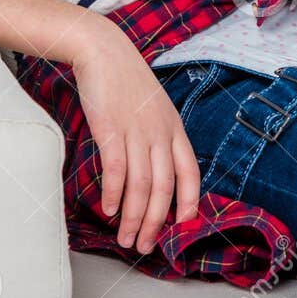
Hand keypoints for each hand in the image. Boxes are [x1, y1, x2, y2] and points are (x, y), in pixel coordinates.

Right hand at [66, 15, 201, 251]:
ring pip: (142, 186)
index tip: (183, 225)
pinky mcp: (112, 129)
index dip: (190, 201)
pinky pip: (118, 170)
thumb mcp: (154, 109)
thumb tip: (154, 170)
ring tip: (126, 238)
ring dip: (135, 218)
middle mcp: (161, 133)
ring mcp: (137, 131)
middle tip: (146, 246)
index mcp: (175, 129)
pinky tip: (110, 211)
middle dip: (157, 223)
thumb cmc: (127, 83)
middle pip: (165, 188)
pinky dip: (115, 194)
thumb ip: (158, 137)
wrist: (104, 51)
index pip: (191, 172)